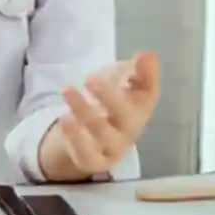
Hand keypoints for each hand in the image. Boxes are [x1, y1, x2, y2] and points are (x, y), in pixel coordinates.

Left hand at [40, 50, 160, 180]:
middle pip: (126, 117)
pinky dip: (75, 137)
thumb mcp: (125, 84)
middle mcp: (130, 130)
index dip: (147, 77)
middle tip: (90, 78)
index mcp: (141, 108)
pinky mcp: (93, 160)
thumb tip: (147, 54)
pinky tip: (65, 118)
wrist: (94, 140)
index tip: (138, 56)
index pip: (149, 94)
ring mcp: (112, 147)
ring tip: (67, 89)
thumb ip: (138, 70)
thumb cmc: (114, 106)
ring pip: (102, 134)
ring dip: (84, 111)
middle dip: (109, 97)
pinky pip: (85, 153)